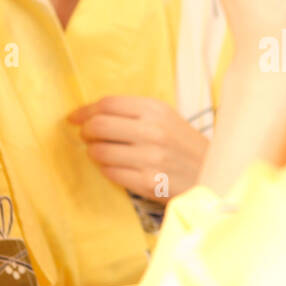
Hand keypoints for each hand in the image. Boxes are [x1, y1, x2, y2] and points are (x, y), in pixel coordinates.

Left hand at [67, 96, 208, 202]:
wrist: (211, 175)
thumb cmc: (183, 146)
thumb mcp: (166, 119)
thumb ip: (134, 113)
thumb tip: (92, 114)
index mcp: (156, 110)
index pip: (108, 104)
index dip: (85, 110)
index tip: (74, 117)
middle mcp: (153, 131)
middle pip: (99, 125)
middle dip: (85, 131)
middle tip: (86, 136)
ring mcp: (150, 158)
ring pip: (100, 151)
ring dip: (93, 152)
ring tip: (100, 153)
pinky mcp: (148, 181)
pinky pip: (110, 173)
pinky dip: (105, 169)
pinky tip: (113, 167)